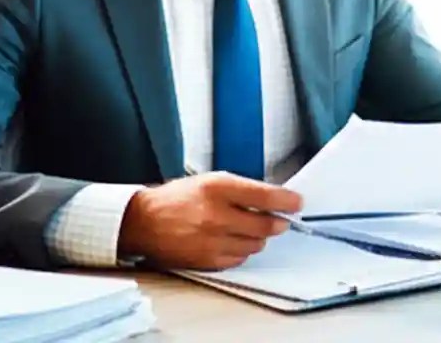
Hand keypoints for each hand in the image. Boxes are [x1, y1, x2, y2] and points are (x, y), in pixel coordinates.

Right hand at [118, 172, 301, 269]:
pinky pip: (239, 258)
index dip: (287, 201)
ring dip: (258, 237)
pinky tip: (231, 240)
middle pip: (265, 225)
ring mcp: (211, 240)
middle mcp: (216, 215)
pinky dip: (241, 250)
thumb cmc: (178, 198)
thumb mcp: (210, 181)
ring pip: (255, 244)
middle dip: (278, 222)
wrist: (144, 222)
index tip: (297, 203)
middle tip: (279, 220)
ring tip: (246, 228)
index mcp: (218, 188)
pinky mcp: (207, 260)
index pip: (265, 196)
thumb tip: (273, 200)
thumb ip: (242, 190)